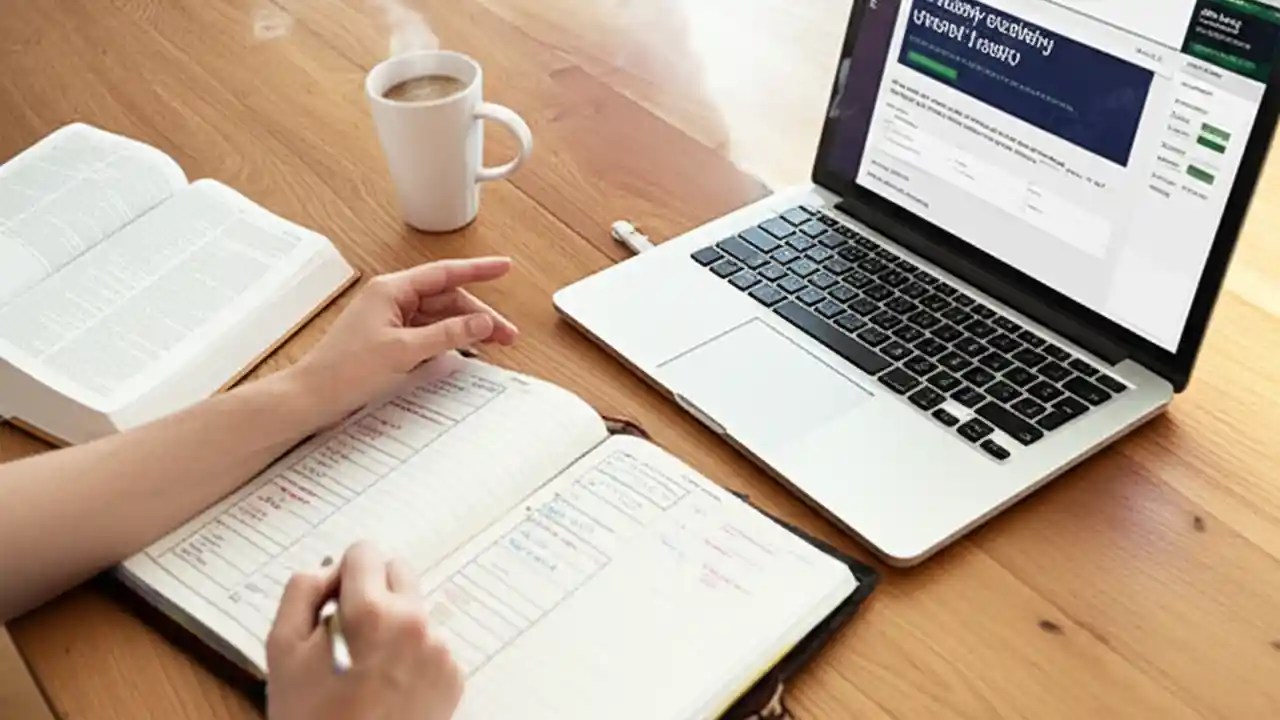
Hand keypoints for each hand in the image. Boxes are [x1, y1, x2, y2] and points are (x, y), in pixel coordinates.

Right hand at [266, 542, 464, 719]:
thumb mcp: (281, 650)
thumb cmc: (310, 716)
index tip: (335, 602)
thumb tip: (329, 569)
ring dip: (394, 625)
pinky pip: (431, 644)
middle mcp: (415, 623)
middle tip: (349, 633)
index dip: (344, 574)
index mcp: (373, 612)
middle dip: (374, 592)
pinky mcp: (454, 674)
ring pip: (415, 609)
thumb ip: (301, 592)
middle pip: (399, 572)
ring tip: (367, 668)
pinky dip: (412, 655)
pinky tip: (389, 685)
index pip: (366, 552)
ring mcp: (440, 649)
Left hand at [290, 257, 517, 425]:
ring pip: (440, 318)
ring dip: (466, 330)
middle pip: (447, 299)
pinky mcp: (390, 340)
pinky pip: (428, 335)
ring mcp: (391, 320)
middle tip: (506, 334)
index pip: (445, 273)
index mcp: (391, 290)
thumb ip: (448, 334)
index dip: (478, 270)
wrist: (312, 397)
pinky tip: (464, 353)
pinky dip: (448, 342)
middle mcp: (392, 300)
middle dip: (478, 315)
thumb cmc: (345, 370)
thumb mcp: (404, 351)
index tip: (503, 267)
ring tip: (492, 346)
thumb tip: (482, 322)